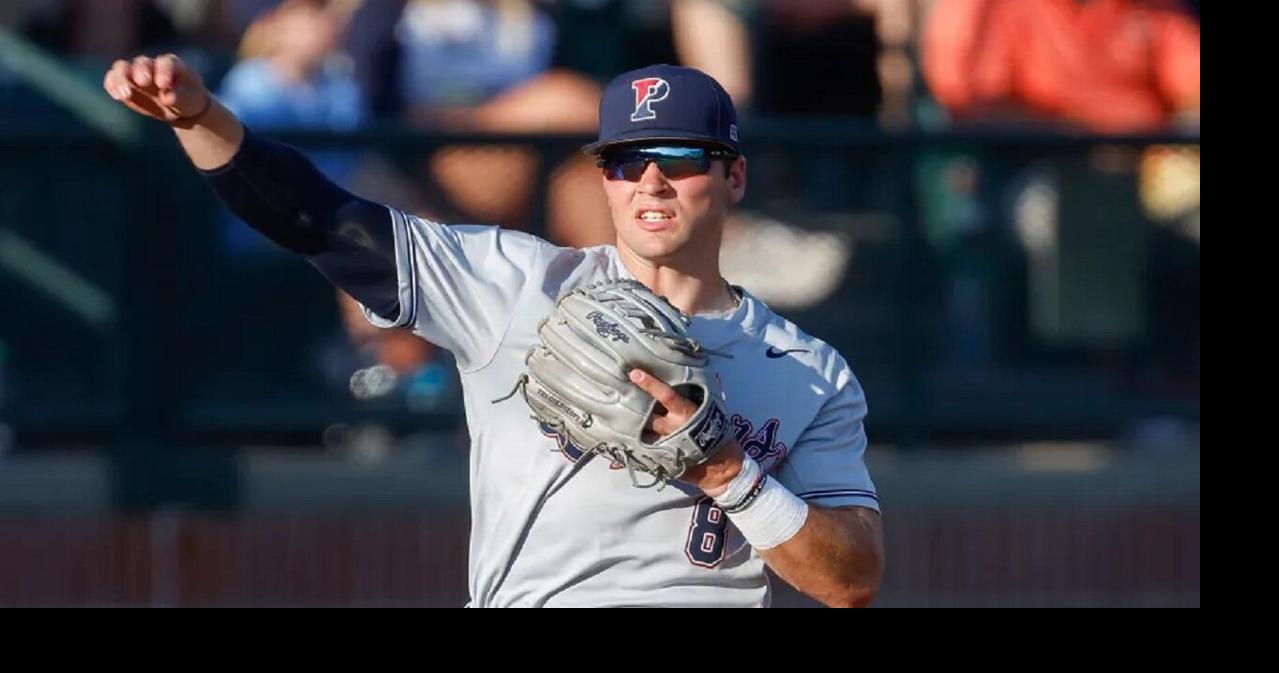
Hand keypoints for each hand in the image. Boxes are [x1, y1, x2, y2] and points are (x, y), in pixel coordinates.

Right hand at [103, 54, 210, 125]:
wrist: (179, 108)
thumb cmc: (188, 100)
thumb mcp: (190, 100)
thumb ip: (180, 97)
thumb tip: (166, 97)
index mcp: (172, 64)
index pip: (166, 62)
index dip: (163, 71)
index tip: (163, 84)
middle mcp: (152, 64)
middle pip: (142, 62)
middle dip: (140, 71)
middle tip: (143, 82)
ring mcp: (136, 72)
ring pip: (122, 67)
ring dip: (120, 78)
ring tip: (125, 94)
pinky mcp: (125, 83)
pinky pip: (113, 79)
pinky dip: (112, 85)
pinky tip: (117, 96)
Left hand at [628, 368, 745, 495]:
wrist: (721, 469)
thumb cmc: (720, 437)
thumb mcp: (713, 413)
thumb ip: (700, 398)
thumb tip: (697, 379)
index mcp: (687, 414)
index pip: (666, 395)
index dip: (650, 384)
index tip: (635, 373)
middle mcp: (673, 427)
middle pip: (647, 414)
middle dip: (635, 405)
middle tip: (622, 392)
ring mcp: (664, 443)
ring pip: (643, 430)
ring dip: (634, 424)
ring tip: (621, 415)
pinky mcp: (660, 457)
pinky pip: (645, 447)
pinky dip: (637, 442)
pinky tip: (627, 437)